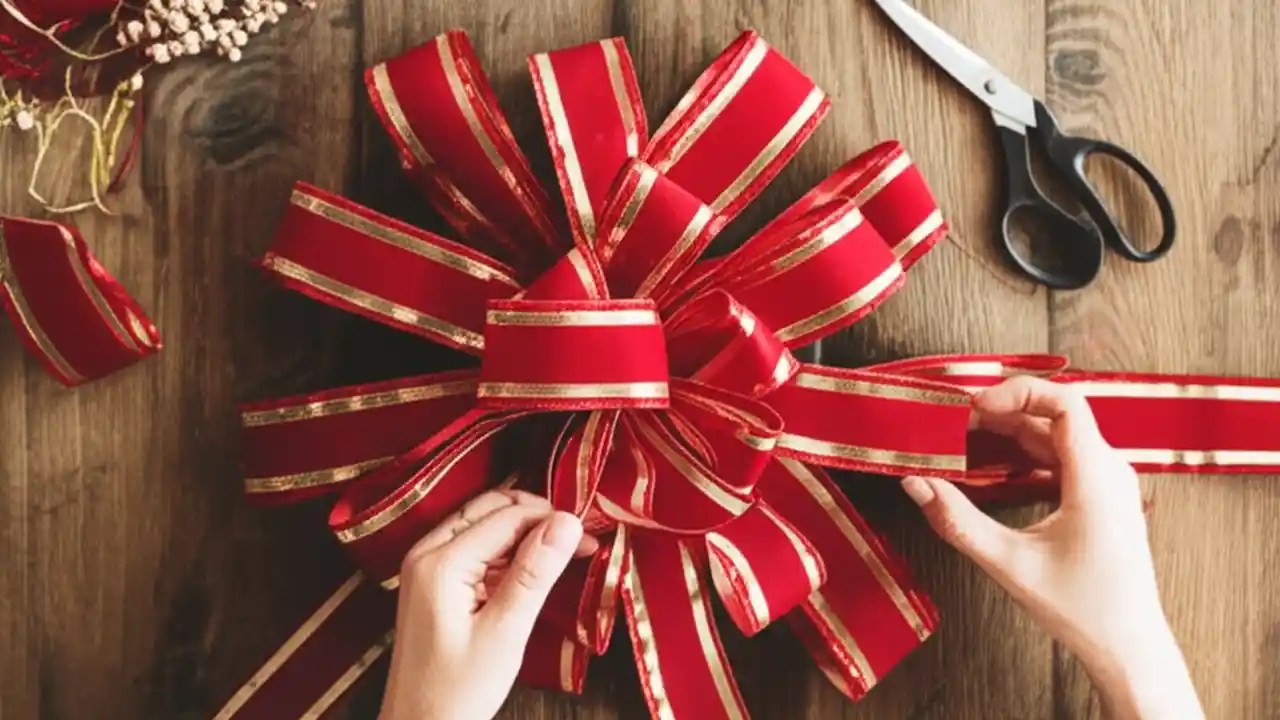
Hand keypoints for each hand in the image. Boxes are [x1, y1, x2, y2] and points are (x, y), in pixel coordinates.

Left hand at [379, 489, 598, 719]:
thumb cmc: (458, 692)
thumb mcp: (505, 632)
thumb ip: (535, 573)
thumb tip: (567, 521)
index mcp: (440, 563)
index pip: (506, 518)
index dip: (551, 521)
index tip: (589, 537)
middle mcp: (426, 552)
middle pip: (490, 509)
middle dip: (536, 517)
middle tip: (577, 540)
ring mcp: (426, 565)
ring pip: (482, 524)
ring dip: (523, 532)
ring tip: (561, 556)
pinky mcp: (433, 581)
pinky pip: (474, 547)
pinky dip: (506, 552)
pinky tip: (532, 572)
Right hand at [901, 376, 1202, 719]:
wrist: (1129, 645)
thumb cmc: (1083, 609)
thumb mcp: (1010, 564)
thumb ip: (958, 520)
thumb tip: (917, 484)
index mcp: (1097, 480)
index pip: (1065, 403)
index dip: (1018, 393)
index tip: (976, 407)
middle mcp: (1109, 472)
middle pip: (1054, 416)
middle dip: (1001, 412)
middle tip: (954, 424)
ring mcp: (1108, 484)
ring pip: (1055, 437)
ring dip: (1009, 434)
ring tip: (964, 442)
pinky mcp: (1100, 496)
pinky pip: (1060, 458)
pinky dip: (1023, 456)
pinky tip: (991, 469)